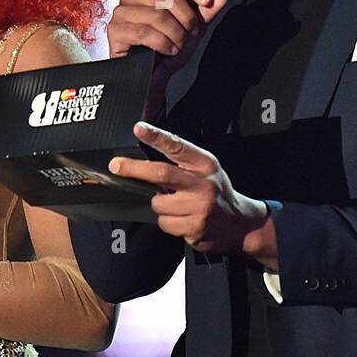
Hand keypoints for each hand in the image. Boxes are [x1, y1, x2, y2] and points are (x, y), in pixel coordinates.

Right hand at [107, 0, 227, 77]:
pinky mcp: (115, 30)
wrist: (151, 79)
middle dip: (186, 17)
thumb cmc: (166, 52)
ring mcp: (121, 12)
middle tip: (191, 33)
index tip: (206, 1)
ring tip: (178, 45)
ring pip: (157, 14)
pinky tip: (167, 50)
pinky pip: (145, 31)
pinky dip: (162, 43)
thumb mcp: (191, 30)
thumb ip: (205, 13)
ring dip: (175, 34)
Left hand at [108, 121, 277, 264]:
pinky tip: (185, 220)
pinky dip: (169, 222)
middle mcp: (203, 184)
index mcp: (205, 164)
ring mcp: (199, 208)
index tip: (139, 128)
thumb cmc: (216, 192)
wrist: (240, 224)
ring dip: (161, 206)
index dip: (156, 136)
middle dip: (133, 169)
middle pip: (161, 173)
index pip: (177, 146)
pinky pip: (165, 224)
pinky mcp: (194, 229)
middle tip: (115, 165)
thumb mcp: (207, 170)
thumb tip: (146, 161)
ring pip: (158, 204)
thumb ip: (183, 163)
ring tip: (179, 206)